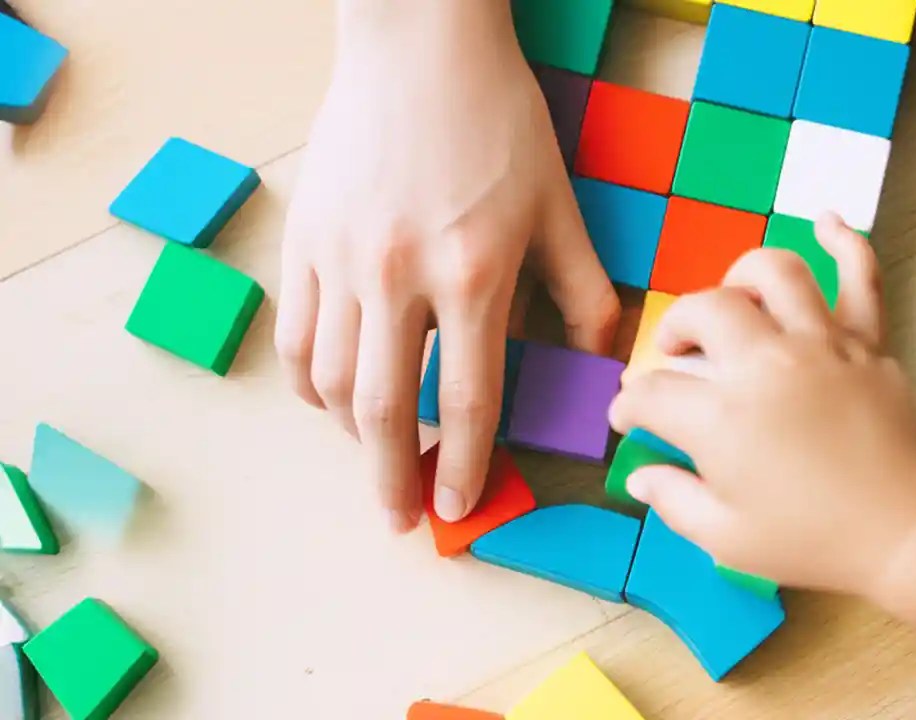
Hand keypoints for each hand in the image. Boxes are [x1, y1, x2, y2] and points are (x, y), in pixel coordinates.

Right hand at [276, 1, 617, 530]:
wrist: (419, 45)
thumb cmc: (498, 120)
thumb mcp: (558, 204)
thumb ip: (583, 290)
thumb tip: (606, 362)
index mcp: (472, 273)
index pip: (468, 398)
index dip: (465, 464)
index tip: (458, 507)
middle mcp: (398, 277)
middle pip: (387, 409)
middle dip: (393, 476)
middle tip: (399, 516)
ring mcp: (340, 260)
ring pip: (332, 380)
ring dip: (352, 434)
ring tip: (372, 455)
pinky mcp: (304, 240)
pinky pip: (294, 334)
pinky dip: (310, 381)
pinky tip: (331, 398)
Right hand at [610, 215, 915, 594]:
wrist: (903, 530)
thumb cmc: (812, 540)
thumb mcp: (726, 538)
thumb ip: (674, 501)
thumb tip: (641, 476)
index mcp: (722, 418)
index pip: (653, 393)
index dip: (630, 406)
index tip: (631, 419)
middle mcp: (766, 365)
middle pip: (703, 312)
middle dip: (675, 329)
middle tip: (677, 356)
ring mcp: (820, 344)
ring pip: (773, 274)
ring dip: (740, 278)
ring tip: (733, 303)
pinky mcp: (866, 342)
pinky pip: (860, 276)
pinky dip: (846, 242)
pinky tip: (828, 222)